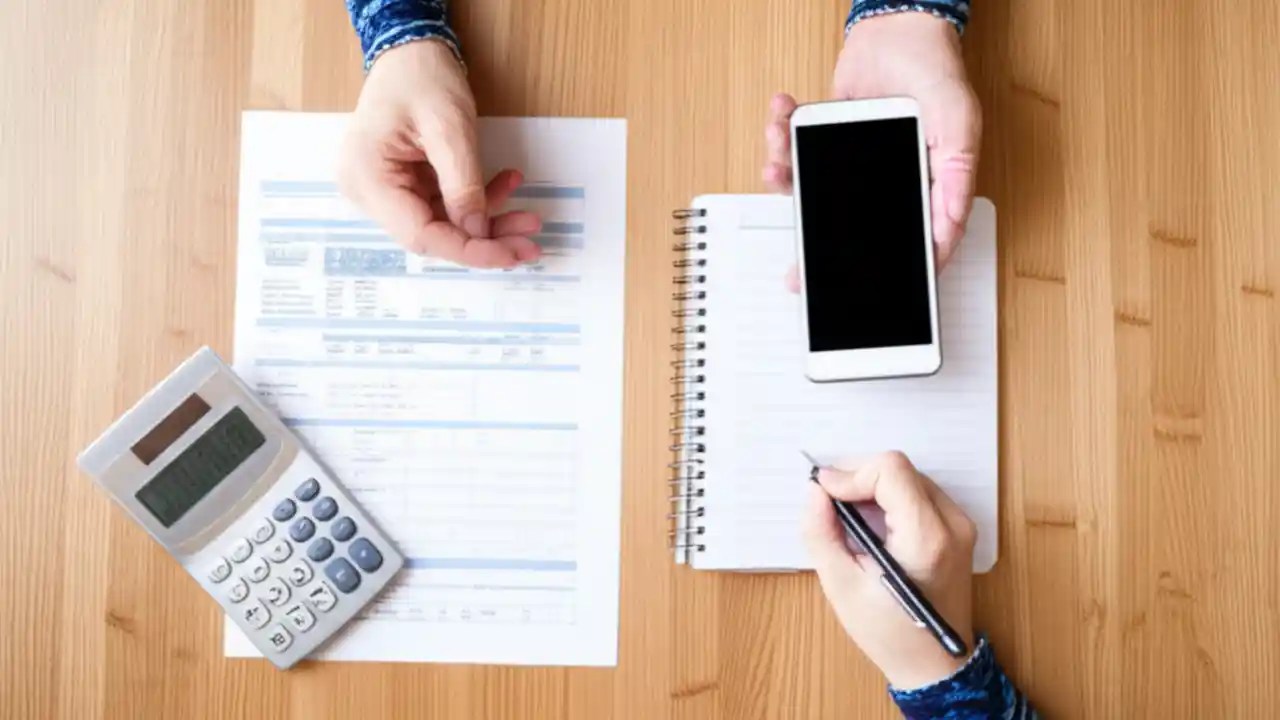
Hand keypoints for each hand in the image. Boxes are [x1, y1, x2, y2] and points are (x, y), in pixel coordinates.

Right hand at [339, 40, 541, 267]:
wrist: (411, 50)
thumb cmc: (422, 77)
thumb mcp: (449, 128)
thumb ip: (464, 185)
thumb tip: (480, 233)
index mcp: (368, 178)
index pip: (421, 235)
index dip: (469, 250)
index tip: (511, 253)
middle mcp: (369, 192)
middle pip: (433, 235)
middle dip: (485, 240)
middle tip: (530, 244)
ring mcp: (386, 190)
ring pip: (444, 224)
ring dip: (489, 222)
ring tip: (529, 218)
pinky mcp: (406, 185)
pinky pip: (445, 205)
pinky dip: (479, 200)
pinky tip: (508, 183)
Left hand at [764, 12, 980, 269]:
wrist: (899, 25)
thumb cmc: (936, 69)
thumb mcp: (958, 123)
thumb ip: (954, 178)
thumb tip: (949, 229)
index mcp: (922, 186)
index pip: (906, 240)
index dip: (886, 270)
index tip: (856, 292)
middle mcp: (884, 180)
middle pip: (848, 227)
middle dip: (817, 247)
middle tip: (797, 273)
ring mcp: (851, 161)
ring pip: (811, 189)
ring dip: (786, 178)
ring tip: (775, 164)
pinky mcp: (826, 138)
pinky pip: (795, 148)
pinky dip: (780, 133)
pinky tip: (779, 114)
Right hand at [803, 451, 976, 689]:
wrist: (934, 663)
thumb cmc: (889, 633)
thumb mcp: (841, 585)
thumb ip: (821, 532)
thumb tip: (815, 491)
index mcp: (925, 539)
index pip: (891, 471)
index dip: (851, 473)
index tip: (824, 493)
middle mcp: (951, 524)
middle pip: (898, 469)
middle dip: (857, 478)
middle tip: (829, 505)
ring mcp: (959, 524)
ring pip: (907, 476)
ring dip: (871, 488)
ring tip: (848, 520)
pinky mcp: (957, 527)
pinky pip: (917, 491)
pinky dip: (888, 498)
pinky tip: (871, 526)